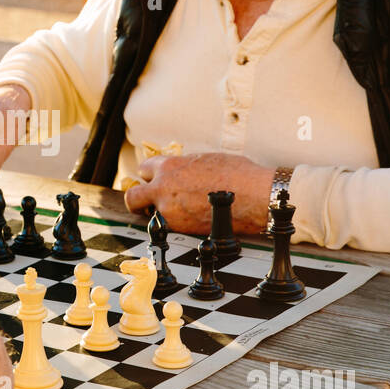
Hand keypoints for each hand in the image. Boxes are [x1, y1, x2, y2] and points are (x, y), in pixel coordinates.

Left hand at [124, 153, 274, 234]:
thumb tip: (183, 170)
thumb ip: (186, 165)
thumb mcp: (206, 159)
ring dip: (158, 214)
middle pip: (133, 197)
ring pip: (150, 216)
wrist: (256, 197)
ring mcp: (170, 211)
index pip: (144, 169)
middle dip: (139, 199)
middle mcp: (164, 188)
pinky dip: (176, 225)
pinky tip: (190, 221)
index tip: (156, 181)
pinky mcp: (182, 229)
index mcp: (169, 166)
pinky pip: (170, 227)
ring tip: (175, 213)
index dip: (151, 176)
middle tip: (149, 202)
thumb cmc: (238, 175)